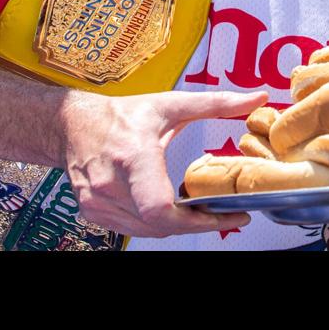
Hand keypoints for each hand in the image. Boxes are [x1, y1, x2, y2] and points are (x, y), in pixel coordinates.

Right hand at [60, 89, 268, 237]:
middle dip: (196, 225)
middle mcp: (112, 184)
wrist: (71, 125)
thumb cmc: (119, 115)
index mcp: (133, 157)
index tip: (229, 216)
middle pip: (161, 225)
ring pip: (149, 232)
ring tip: (199, 212)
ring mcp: (98, 201)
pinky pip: (133, 229)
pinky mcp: (93, 211)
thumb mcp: (170, 105)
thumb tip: (257, 98)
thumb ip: (216, 103)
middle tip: (223, 216)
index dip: (198, 221)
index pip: (162, 208)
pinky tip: (171, 210)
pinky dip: (156, 224)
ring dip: (178, 226)